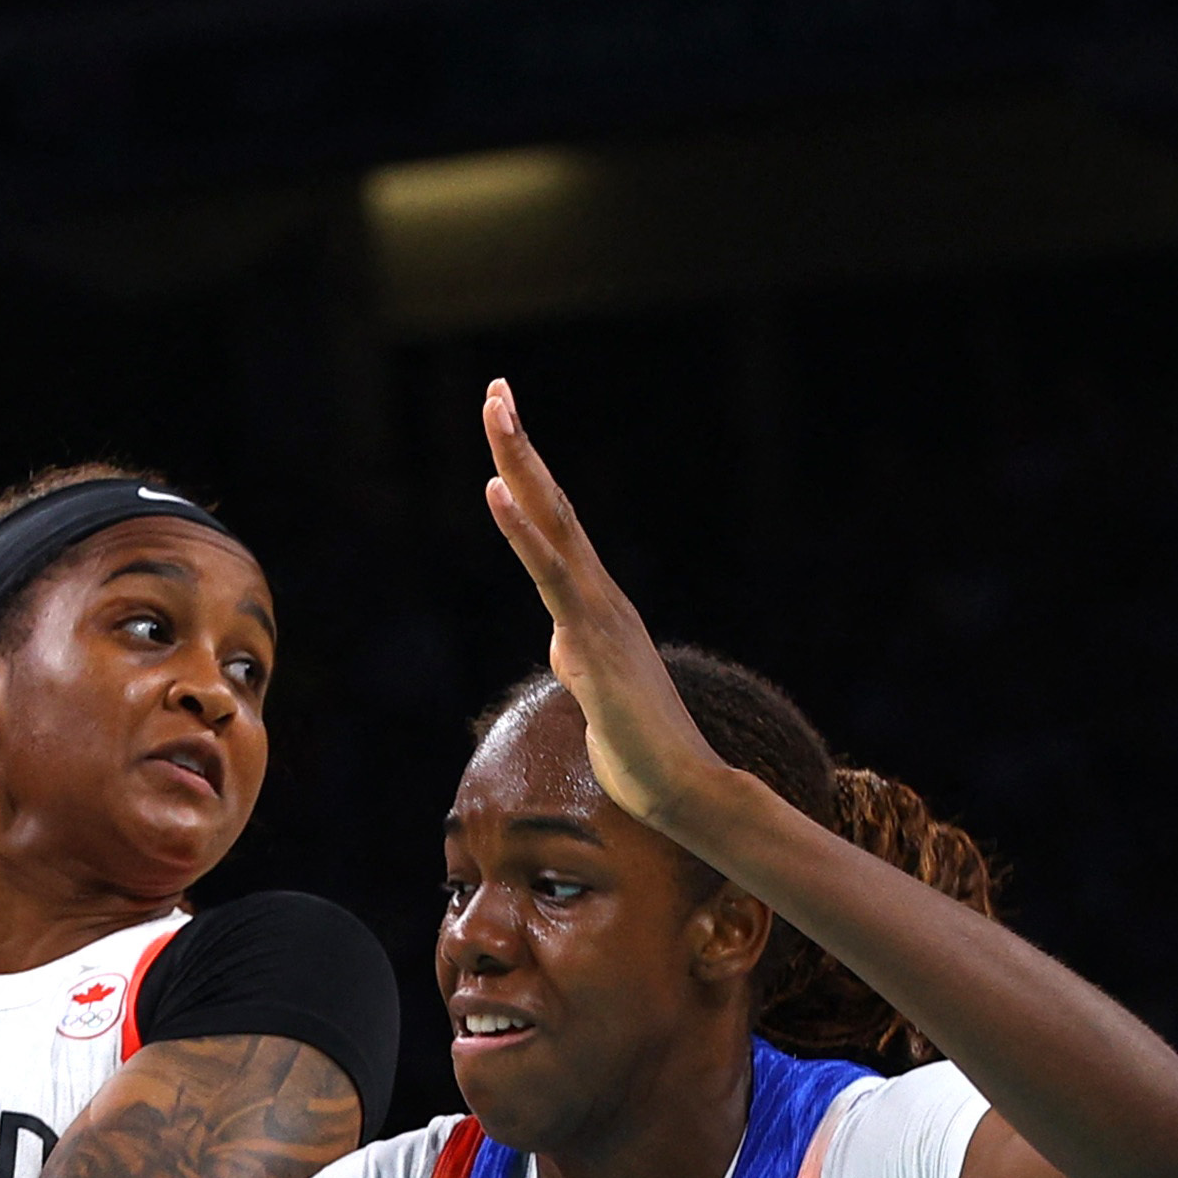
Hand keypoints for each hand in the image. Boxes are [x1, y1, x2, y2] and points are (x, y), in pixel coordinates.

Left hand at [479, 377, 731, 830]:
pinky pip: (551, 576)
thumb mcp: (593, 691)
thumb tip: (562, 644)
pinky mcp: (591, 643)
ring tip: (496, 411)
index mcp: (595, 606)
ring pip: (554, 525)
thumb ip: (577, 656)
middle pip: (554, 505)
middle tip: (495, 387)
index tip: (505, 427)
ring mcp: (598, 615)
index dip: (527, 478)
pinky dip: (521, 531)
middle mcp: (599, 597)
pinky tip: (495, 491)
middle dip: (521, 446)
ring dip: (521, 463)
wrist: (681, 790)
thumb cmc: (639, 749)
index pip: (554, 527)